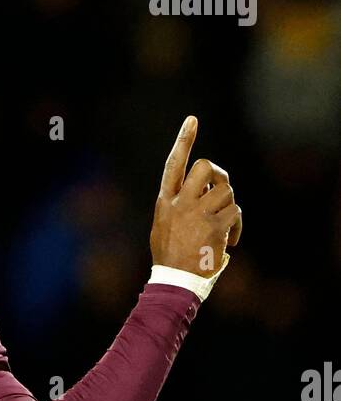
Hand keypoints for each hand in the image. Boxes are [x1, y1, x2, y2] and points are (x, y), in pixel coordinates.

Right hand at [150, 116, 241, 277]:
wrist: (176, 281)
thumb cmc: (170, 256)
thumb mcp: (163, 226)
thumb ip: (178, 204)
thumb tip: (203, 190)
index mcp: (165, 201)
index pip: (174, 164)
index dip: (184, 140)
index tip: (192, 120)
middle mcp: (180, 203)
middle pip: (206, 167)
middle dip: (219, 175)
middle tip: (221, 189)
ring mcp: (197, 213)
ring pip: (226, 191)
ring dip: (229, 206)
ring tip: (224, 225)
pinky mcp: (214, 226)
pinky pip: (235, 212)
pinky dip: (237, 226)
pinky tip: (230, 240)